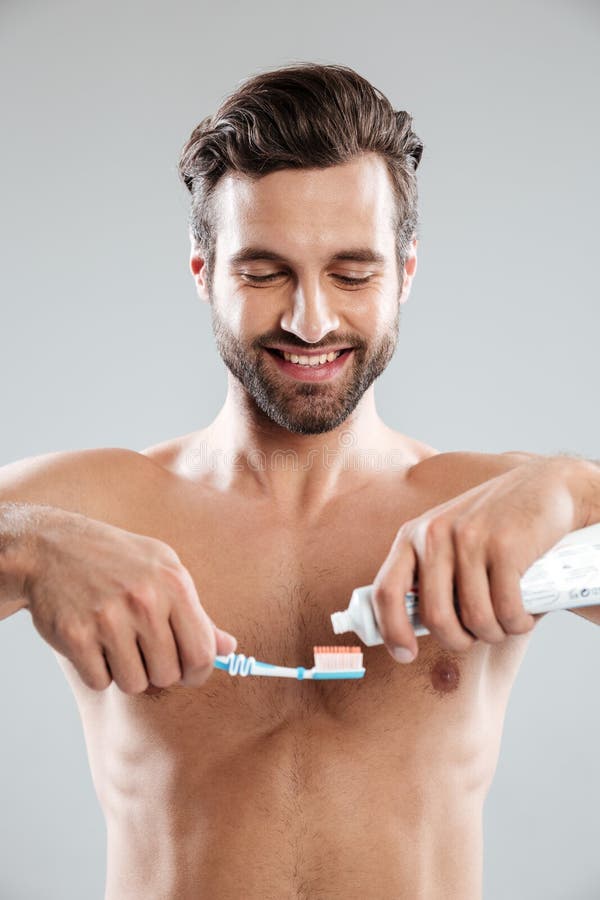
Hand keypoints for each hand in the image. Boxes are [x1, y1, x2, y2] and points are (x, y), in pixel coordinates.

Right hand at [22, 506, 236, 692]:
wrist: (51, 547)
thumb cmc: (117, 561)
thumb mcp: (164, 570)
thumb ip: (198, 613)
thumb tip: (229, 649)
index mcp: (173, 583)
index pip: (202, 653)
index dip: (198, 672)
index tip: (187, 672)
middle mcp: (144, 600)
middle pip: (168, 674)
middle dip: (158, 672)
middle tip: (143, 651)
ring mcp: (108, 619)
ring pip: (135, 683)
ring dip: (127, 672)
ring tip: (116, 643)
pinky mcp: (76, 636)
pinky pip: (100, 682)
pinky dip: (97, 671)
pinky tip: (93, 643)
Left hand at [371, 456, 583, 662]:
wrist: (546, 486)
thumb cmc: (495, 525)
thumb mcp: (450, 540)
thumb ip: (430, 575)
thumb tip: (410, 629)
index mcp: (413, 535)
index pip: (385, 591)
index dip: (391, 630)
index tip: (405, 655)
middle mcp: (434, 534)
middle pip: (435, 617)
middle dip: (459, 640)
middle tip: (476, 637)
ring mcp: (469, 538)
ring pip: (474, 619)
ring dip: (494, 633)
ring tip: (506, 621)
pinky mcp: (504, 546)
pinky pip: (506, 610)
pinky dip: (518, 624)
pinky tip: (523, 615)